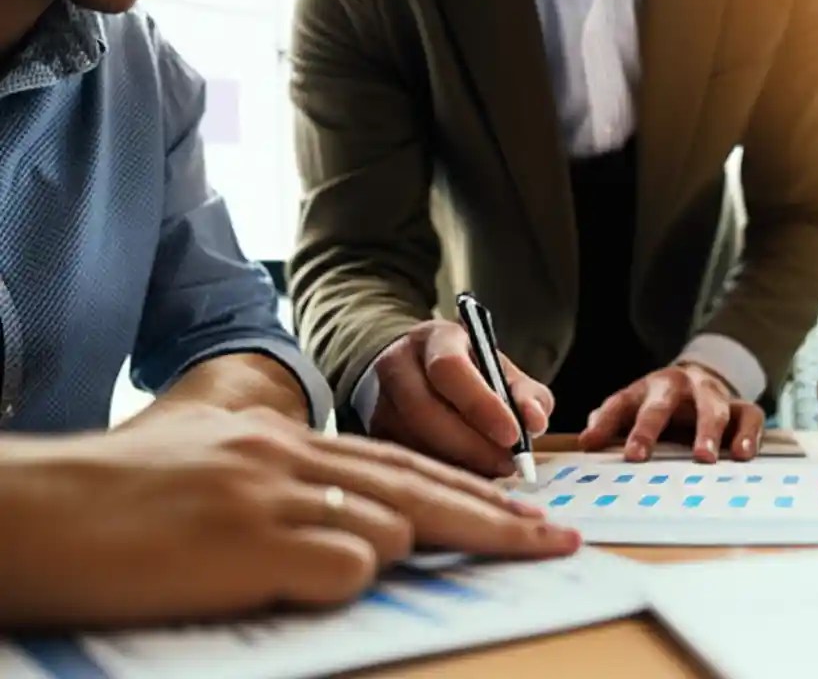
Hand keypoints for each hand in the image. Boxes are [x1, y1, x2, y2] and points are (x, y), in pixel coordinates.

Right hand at [0, 406, 578, 627]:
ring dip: (390, 559)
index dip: (467, 487)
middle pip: (420, 487)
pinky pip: (340, 568)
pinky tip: (297, 585)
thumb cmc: (110, 501)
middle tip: (559, 541)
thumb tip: (348, 527)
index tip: (522, 510)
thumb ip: (277, 479)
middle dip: (499, 519)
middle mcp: (287, 456)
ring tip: (357, 571)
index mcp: (281, 437)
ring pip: (389, 526)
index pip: (399, 461)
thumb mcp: (204, 465)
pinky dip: (339, 583)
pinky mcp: (249, 543)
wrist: (27, 511)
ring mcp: (271, 498)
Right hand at [367, 320, 553, 476]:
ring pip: (411, 442)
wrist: (423, 375)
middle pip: (423, 410)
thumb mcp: (504, 374)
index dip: (481, 405)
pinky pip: (406, 461)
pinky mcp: (375, 436)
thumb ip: (527, 395)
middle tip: (507, 465)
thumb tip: (535, 422)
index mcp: (434, 339)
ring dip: (457, 465)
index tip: (513, 436)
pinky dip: (440, 477)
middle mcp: (397, 366)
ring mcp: (379, 403)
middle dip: (470, 445)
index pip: (449, 368)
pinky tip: (467, 479)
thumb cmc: (473, 376)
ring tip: (493, 471)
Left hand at [578, 364, 764, 463]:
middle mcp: (678, 385)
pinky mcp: (740, 404)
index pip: (621, 405)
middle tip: (640, 455)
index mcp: (646, 388)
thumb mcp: (631, 405)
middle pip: (663, 403)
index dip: (608, 426)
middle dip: (650, 428)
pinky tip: (742, 454)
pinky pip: (749, 416)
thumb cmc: (660, 402)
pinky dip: (748, 434)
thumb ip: (608, 422)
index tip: (604, 451)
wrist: (701, 379)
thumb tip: (585, 442)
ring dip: (708, 432)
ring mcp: (711, 393)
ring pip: (712, 407)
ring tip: (704, 458)